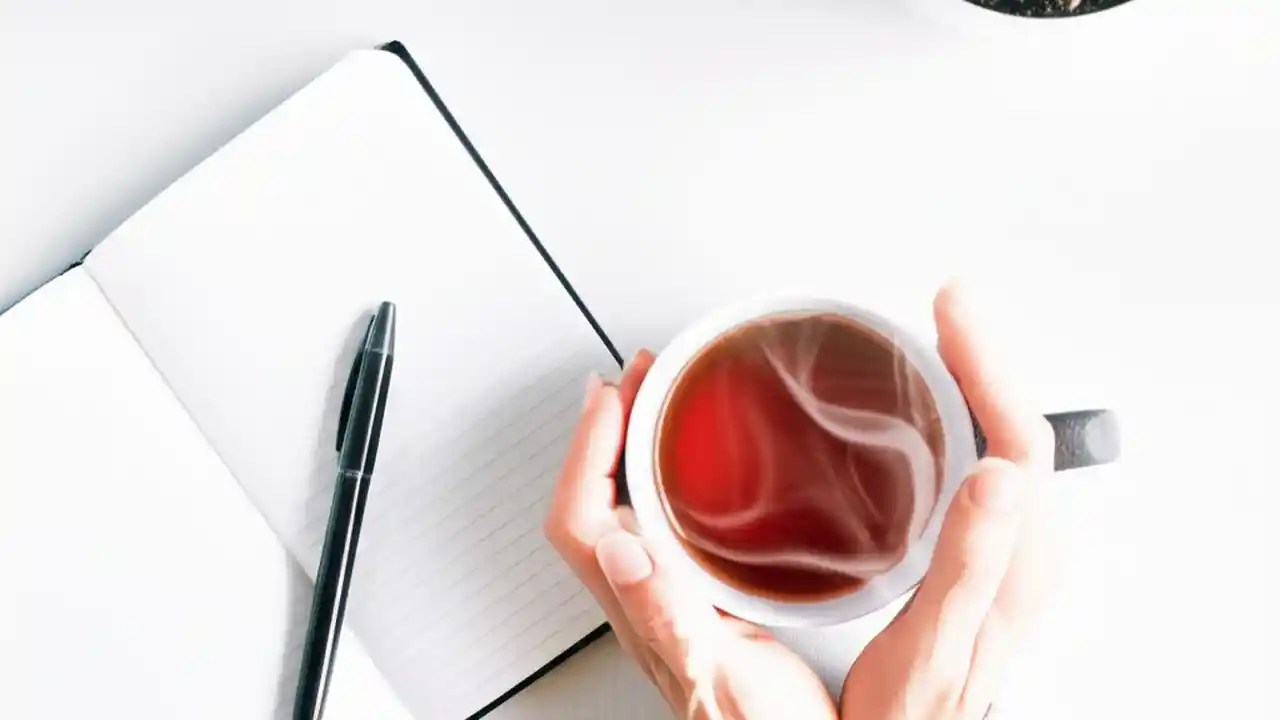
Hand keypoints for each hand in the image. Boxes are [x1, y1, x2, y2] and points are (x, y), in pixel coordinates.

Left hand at [544, 351, 836, 719]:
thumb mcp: (718, 668)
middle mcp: (642, 598)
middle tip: (635, 378)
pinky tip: (695, 466)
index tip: (613, 394)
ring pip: (622, 506)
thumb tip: (619, 546)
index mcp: (641, 608)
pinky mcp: (699, 596)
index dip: (586, 448)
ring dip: (630, 446)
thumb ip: (670, 614)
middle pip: (592, 499)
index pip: (579, 515)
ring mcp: (667, 596)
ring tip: (653, 401)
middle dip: (605, 428)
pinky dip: (667, 475)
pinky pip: (661, 519)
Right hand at [840, 283, 1055, 719]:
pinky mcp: (989, 558)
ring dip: (983, 384)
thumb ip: (967, 563)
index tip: (953, 312)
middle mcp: (1026, 553)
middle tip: (950, 305)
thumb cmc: (911, 706)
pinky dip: (971, 421)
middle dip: (987, 357)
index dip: (990, 366)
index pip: (1022, 439)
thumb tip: (996, 474)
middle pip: (1025, 429)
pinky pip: (994, 467)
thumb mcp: (934, 642)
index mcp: (1018, 562)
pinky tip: (942, 411)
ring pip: (1010, 444)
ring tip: (946, 337)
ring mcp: (1010, 554)